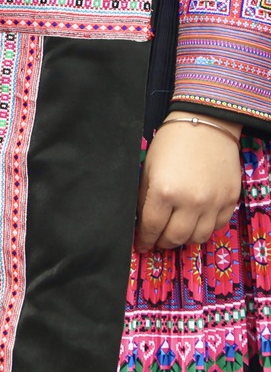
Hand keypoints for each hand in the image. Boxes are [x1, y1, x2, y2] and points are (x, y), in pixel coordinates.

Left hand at [138, 117, 242, 250]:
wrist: (205, 126)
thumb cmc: (171, 143)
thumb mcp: (148, 168)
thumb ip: (145, 196)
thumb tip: (141, 218)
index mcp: (164, 192)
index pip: (152, 226)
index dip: (144, 239)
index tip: (141, 245)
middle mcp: (191, 202)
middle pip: (175, 237)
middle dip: (162, 242)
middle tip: (156, 241)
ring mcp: (213, 203)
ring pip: (198, 237)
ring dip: (184, 239)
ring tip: (175, 233)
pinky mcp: (230, 201)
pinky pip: (217, 226)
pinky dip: (204, 228)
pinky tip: (195, 222)